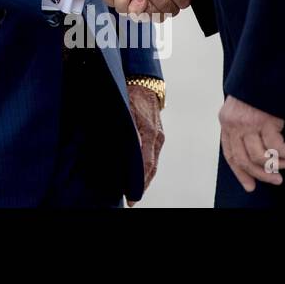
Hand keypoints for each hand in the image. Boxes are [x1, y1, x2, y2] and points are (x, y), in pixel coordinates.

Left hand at [125, 84, 163, 206]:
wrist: (144, 84)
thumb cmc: (130, 94)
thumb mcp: (124, 110)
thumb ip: (124, 127)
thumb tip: (125, 144)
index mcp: (150, 132)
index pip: (146, 162)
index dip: (139, 180)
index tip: (131, 193)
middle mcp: (157, 137)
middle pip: (152, 168)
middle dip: (142, 185)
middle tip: (132, 199)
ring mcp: (159, 137)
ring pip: (154, 164)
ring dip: (145, 178)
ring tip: (134, 192)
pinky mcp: (158, 136)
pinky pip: (154, 156)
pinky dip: (148, 168)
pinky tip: (140, 175)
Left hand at [218, 95, 284, 191]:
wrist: (263, 71)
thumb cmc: (255, 92)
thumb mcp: (242, 110)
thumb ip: (243, 129)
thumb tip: (254, 157)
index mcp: (226, 123)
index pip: (230, 154)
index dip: (240, 172)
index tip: (250, 185)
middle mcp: (234, 125)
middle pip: (244, 160)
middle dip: (262, 174)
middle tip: (277, 180)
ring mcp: (248, 123)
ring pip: (260, 157)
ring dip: (278, 164)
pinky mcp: (264, 120)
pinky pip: (275, 146)